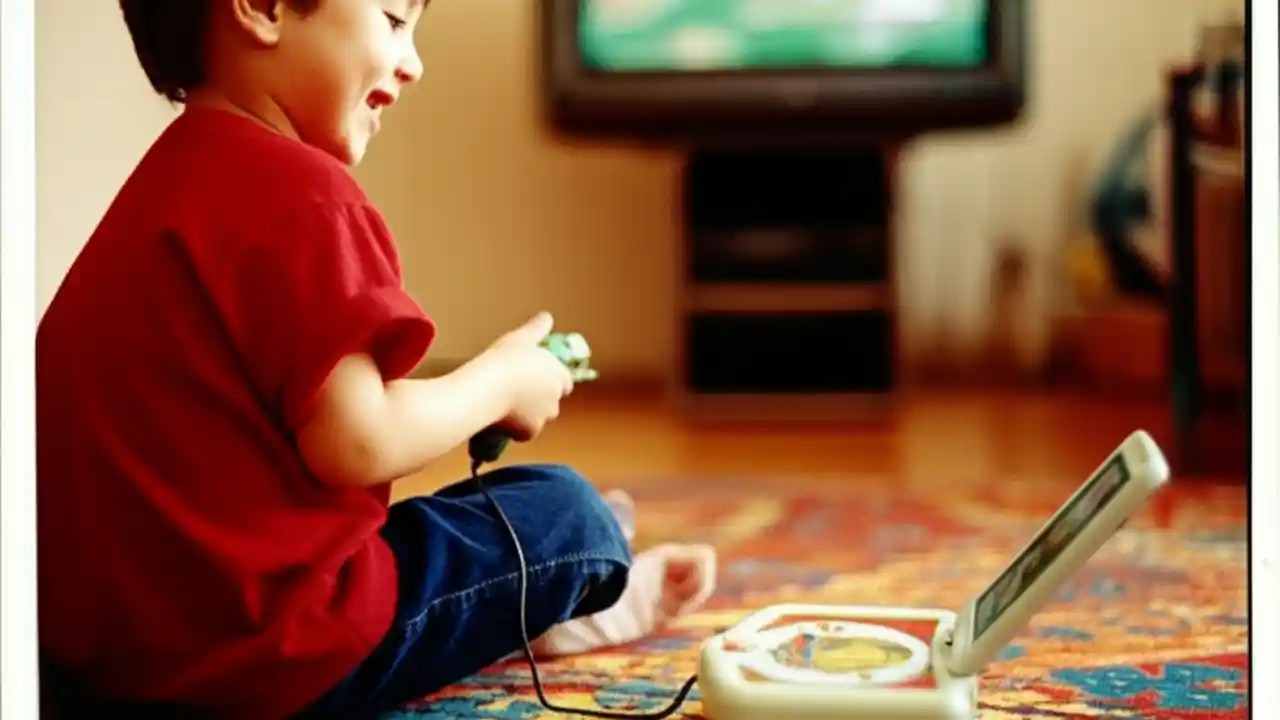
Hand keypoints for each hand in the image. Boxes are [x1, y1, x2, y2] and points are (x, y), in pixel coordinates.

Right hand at [481, 312, 573, 441]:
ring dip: (528, 415)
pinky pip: (525, 432)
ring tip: (506, 405)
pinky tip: (501, 418)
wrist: (486, 388)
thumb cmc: (503, 360)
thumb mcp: (520, 339)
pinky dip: (516, 429)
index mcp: (558, 372)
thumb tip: (547, 317)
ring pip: (539, 418)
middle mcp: (556, 395)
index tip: (533, 379)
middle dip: (540, 400)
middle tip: (516, 392)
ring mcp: (545, 414)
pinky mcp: (531, 431)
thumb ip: (537, 329)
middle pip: (553, 401)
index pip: (565, 382)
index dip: (550, 381)